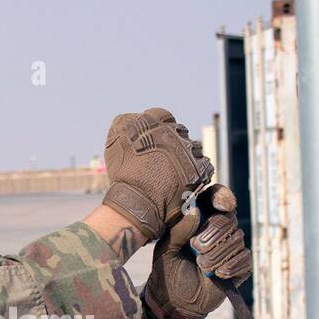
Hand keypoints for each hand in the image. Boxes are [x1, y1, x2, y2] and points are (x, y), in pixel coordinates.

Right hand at [102, 108, 213, 240]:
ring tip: (176, 170)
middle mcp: (173, 133)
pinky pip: (204, 164)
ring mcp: (188, 151)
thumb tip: (134, 118)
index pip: (163, 115)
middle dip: (174, 141)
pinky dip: (197, 170)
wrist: (136, 203)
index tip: (156, 138)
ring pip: (193, 147)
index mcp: (153, 123)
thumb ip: (125, 123)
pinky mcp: (199, 170)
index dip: (160, 126)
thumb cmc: (123, 175)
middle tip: (165, 158)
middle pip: (180, 131)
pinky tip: (186, 178)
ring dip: (186, 155)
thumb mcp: (114, 142)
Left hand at [142, 184, 250, 318]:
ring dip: (218, 253)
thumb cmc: (168, 269)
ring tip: (202, 265)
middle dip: (214, 233)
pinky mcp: (239, 266)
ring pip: (237, 238)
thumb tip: (194, 210)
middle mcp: (218, 229)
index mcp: (200, 218)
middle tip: (196, 248)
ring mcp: (231, 247)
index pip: (216, 198)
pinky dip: (230, 265)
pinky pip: (244, 258)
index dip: (222, 197)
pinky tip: (217, 274)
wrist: (174, 301)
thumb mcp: (167, 248)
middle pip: (229, 218)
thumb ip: (179, 229)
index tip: (222, 205)